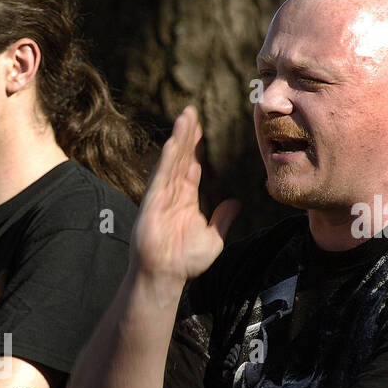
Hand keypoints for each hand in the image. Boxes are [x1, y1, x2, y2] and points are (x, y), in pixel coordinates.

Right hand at [131, 106, 239, 286]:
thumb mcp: (213, 238)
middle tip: (192, 111)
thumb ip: (223, 218)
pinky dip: (167, 159)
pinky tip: (174, 142)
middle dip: (187, 134)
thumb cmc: (185, 262)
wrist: (165, 277)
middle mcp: (172, 193)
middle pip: (181, 157)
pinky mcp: (152, 204)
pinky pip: (161, 177)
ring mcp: (161, 197)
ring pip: (171, 161)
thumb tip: (236, 203)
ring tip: (186, 116)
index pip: (192, 166)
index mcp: (185, 199)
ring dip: (178, 139)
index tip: (201, 127)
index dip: (196, 146)